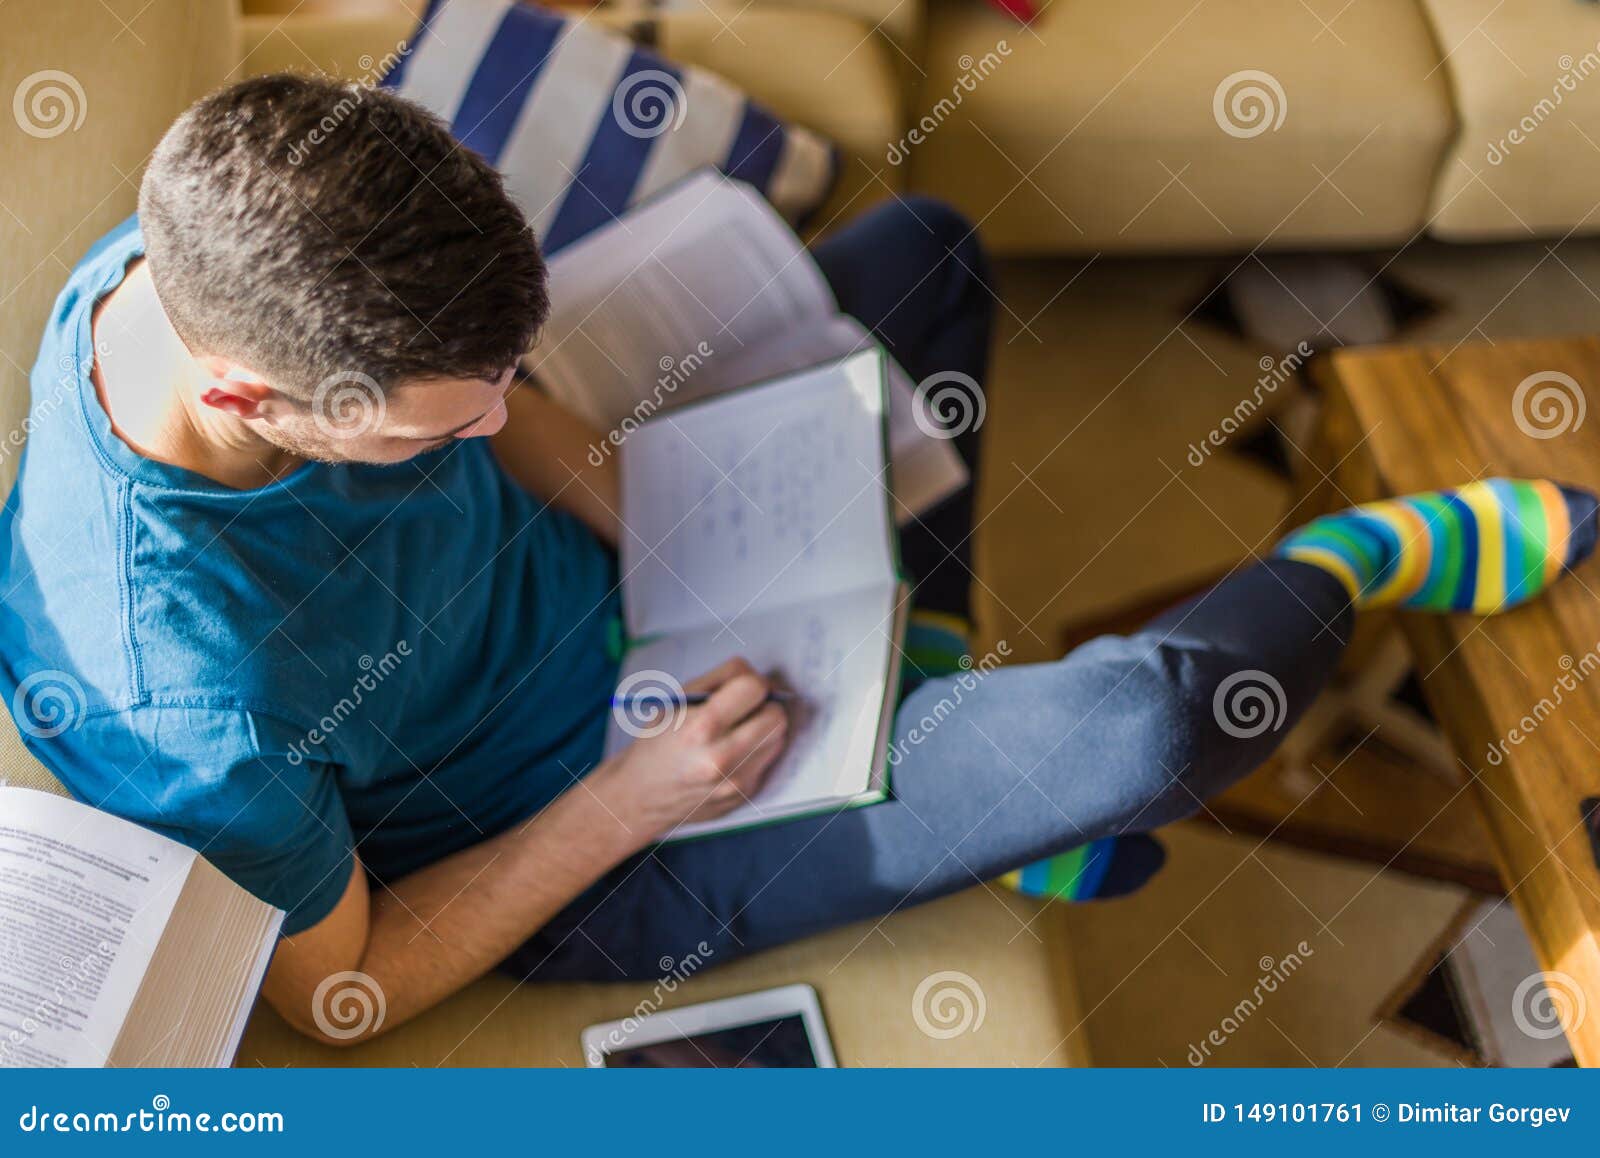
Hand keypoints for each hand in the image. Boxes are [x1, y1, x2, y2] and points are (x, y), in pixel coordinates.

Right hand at [591, 657, 789, 842]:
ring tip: (739, 728)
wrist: (641, 797)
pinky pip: (769, 759)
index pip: (754, 688)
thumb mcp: (675, 702)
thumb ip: (718, 682)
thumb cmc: (655, 745)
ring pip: (778, 737)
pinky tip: (733, 751)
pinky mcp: (745, 794)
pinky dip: (757, 750)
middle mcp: (722, 758)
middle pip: (776, 715)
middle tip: (746, 706)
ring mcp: (737, 781)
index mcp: (700, 728)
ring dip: (764, 727)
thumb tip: (755, 674)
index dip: (751, 681)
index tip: (742, 686)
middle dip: (764, 705)